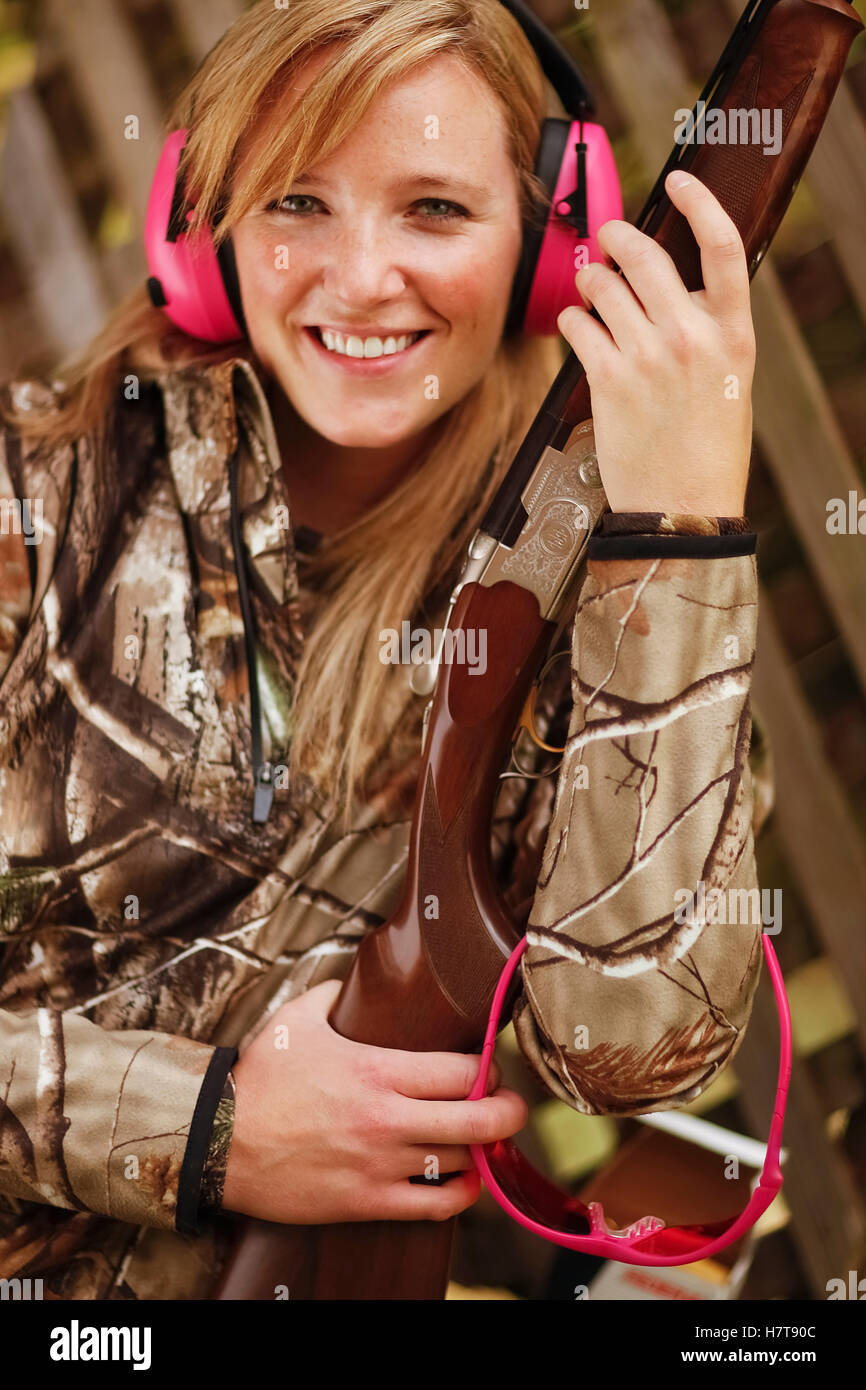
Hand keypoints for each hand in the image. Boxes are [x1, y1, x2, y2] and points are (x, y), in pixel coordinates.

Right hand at [222, 980, 527, 1224]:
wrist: (218, 1143)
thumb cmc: (258, 1080)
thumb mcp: (294, 1020)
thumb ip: (333, 995)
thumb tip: (351, 980)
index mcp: (376, 1070)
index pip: (462, 1071)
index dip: (488, 1068)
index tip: (488, 1067)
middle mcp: (387, 1118)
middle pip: (479, 1119)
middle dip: (510, 1112)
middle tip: (512, 1105)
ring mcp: (379, 1164)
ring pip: (463, 1161)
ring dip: (482, 1150)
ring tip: (482, 1139)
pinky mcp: (366, 1202)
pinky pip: (436, 1206)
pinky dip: (462, 1194)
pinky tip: (465, 1180)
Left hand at [557, 171, 755, 516]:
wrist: (681, 510)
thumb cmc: (707, 451)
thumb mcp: (730, 382)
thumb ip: (708, 331)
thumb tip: (674, 289)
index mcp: (733, 334)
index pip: (722, 246)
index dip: (698, 203)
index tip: (677, 180)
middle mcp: (691, 337)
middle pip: (646, 256)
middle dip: (617, 237)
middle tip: (606, 235)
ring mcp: (648, 357)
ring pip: (603, 285)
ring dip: (589, 278)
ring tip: (588, 285)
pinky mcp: (608, 380)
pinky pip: (577, 324)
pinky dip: (571, 318)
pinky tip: (575, 324)